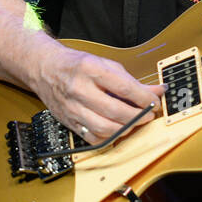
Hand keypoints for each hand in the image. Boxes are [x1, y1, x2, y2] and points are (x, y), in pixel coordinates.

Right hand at [35, 43, 164, 142]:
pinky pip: (92, 137)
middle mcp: (79, 89)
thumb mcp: (105, 64)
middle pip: (115, 111)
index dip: (144, 98)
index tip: (155, 101)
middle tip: (148, 114)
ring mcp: (72, 107)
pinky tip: (117, 129)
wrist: (45, 68)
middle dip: (138, 116)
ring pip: (103, 128)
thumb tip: (156, 91)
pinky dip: (109, 137)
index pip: (124, 87)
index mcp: (90, 69)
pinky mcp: (68, 121)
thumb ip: (131, 80)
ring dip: (125, 129)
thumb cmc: (77, 65)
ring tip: (134, 122)